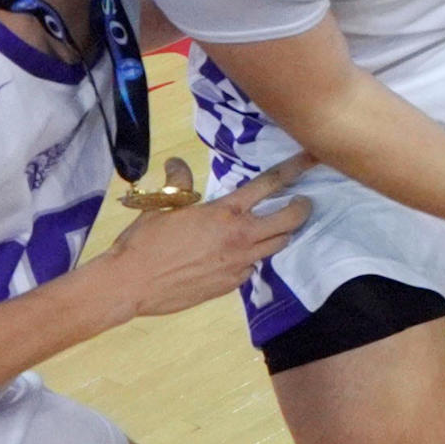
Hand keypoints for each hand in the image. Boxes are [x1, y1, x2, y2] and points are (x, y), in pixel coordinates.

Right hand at [93, 154, 308, 315]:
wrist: (131, 284)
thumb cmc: (144, 242)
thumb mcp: (161, 206)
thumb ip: (178, 184)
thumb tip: (176, 162)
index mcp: (225, 212)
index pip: (270, 184)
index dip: (296, 168)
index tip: (313, 159)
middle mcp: (240, 236)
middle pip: (290, 220)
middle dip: (302, 209)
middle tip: (301, 203)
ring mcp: (239, 263)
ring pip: (277, 246)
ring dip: (280, 234)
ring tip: (275, 228)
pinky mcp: (231, 284)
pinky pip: (253, 267)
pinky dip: (251, 259)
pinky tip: (239, 256)